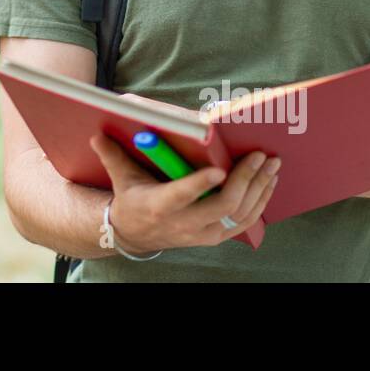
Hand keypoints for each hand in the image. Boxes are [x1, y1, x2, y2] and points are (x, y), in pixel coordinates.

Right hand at [89, 134, 280, 253]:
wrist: (136, 234)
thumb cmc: (132, 197)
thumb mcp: (120, 177)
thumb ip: (112, 155)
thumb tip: (96, 134)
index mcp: (160, 206)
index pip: (182, 196)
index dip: (200, 184)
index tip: (219, 169)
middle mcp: (184, 224)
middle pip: (223, 207)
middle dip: (247, 181)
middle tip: (262, 156)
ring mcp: (203, 234)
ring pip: (240, 216)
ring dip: (260, 189)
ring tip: (273, 165)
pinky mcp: (215, 236)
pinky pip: (245, 222)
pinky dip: (261, 202)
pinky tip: (269, 182)